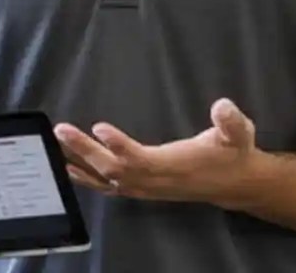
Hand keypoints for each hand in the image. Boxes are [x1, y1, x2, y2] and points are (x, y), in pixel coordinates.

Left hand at [53, 98, 259, 205]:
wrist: (234, 183)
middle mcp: (156, 180)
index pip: (142, 158)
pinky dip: (87, 179)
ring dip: (80, 164)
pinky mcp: (142, 188)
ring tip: (56, 146)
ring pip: (107, 179)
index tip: (99, 128)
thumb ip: (232, 122)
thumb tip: (224, 106)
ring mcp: (147, 187)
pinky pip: (109, 187)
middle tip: (62, 129)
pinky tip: (68, 168)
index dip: (121, 146)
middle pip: (115, 169)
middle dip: (86, 151)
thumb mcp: (239, 134)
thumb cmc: (232, 153)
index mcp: (175, 165)